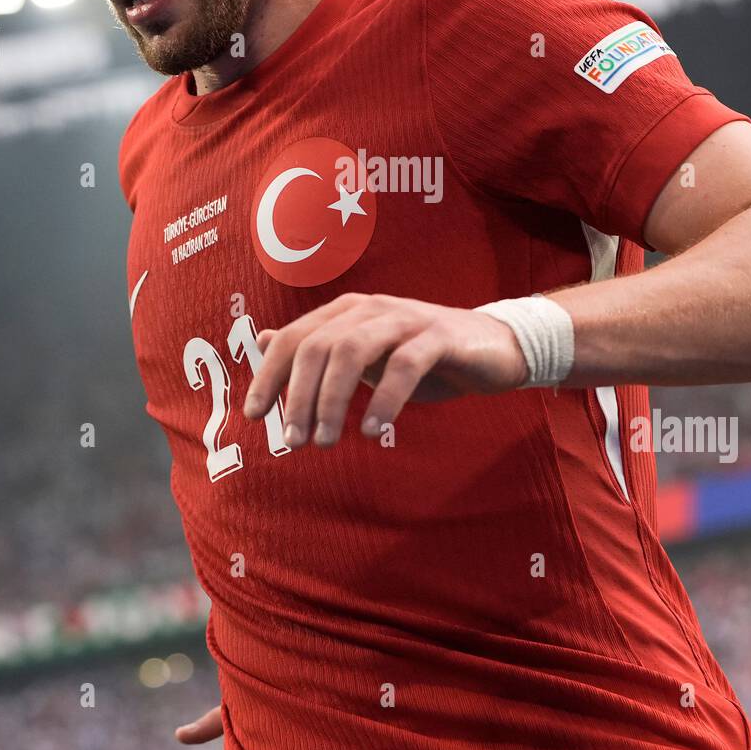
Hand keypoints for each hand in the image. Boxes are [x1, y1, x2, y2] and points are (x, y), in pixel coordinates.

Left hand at [243, 293, 527, 446]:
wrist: (496, 348)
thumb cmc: (425, 357)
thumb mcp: (367, 356)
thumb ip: (319, 348)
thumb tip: (263, 340)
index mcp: (348, 312)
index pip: (295, 337)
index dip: (270, 374)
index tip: (254, 414)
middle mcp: (372, 308)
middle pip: (319, 345)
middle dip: (299, 395)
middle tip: (293, 441)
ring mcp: (407, 319)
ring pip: (353, 350)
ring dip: (332, 398)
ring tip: (325, 440)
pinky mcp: (440, 336)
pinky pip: (405, 364)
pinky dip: (384, 399)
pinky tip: (372, 430)